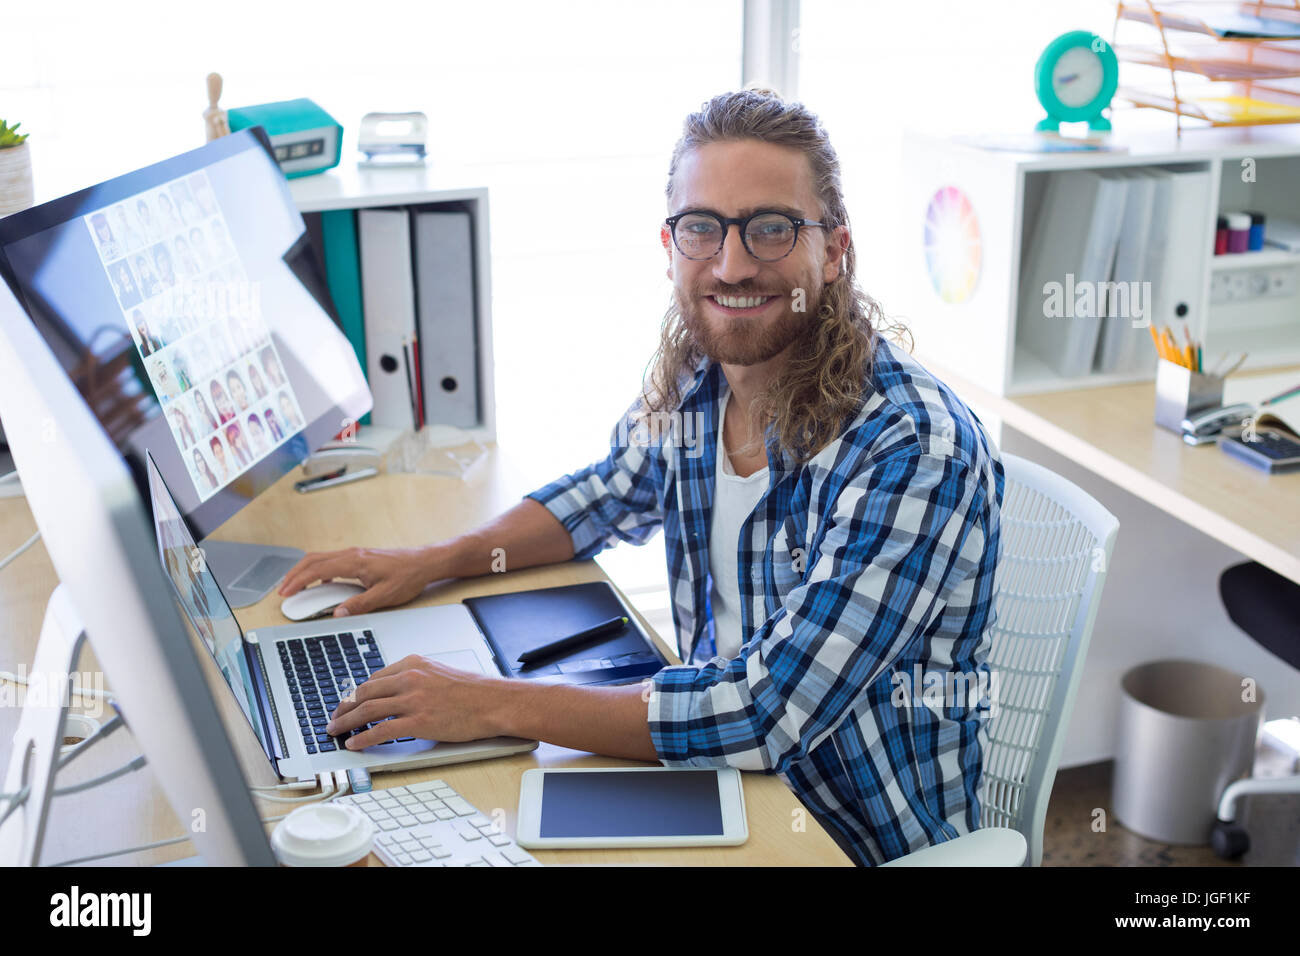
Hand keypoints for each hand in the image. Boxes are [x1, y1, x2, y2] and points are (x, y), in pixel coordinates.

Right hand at [277, 546, 440, 616]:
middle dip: (294, 575)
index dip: (298, 581)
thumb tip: (337, 614)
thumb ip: (359, 605)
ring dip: (305, 571)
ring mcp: (355, 554)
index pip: (317, 570)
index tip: (286, 593)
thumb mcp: (384, 595)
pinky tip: (321, 583)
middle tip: (283, 591)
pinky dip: (319, 570)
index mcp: (354, 562)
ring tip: (295, 587)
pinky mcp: (360, 557)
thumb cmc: (408, 576)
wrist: (424, 562)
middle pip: (313, 560)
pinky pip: (332, 560)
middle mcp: (352, 554)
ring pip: (321, 558)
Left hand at [326, 654, 507, 746]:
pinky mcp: (417, 722)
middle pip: (364, 692)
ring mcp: (412, 700)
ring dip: (346, 722)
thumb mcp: (439, 673)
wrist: (493, 701)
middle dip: (344, 706)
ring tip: (335, 731)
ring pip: (366, 710)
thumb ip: (416, 680)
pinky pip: (381, 731)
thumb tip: (398, 694)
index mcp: (413, 664)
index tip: (348, 702)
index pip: (374, 678)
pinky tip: (354, 744)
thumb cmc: (474, 691)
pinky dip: (363, 738)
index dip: (356, 693)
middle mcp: (409, 679)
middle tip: (334, 718)